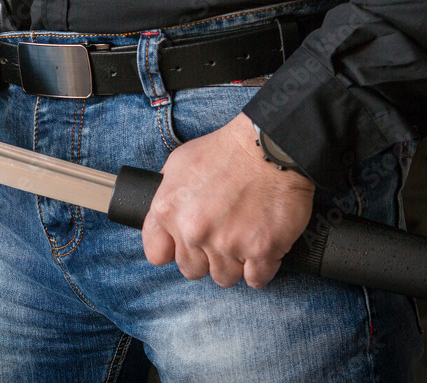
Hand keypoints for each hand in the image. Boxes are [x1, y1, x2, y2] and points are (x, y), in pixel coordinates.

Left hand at [142, 111, 314, 287]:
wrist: (269, 146)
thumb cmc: (225, 151)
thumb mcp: (178, 164)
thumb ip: (165, 196)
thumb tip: (163, 222)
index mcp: (168, 211)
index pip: (157, 254)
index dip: (174, 249)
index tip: (187, 244)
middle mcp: (193, 231)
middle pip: (192, 270)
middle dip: (206, 258)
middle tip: (221, 237)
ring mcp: (227, 243)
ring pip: (224, 278)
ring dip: (233, 264)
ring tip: (243, 240)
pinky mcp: (262, 250)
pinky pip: (256, 279)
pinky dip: (260, 268)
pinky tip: (262, 248)